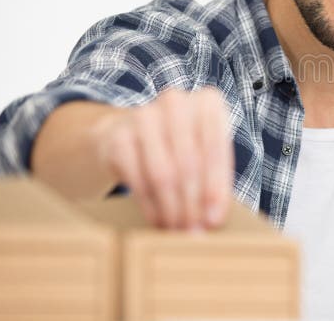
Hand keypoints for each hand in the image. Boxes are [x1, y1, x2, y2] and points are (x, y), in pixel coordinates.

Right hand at [93, 87, 233, 229]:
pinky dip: (150, 206)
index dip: (216, 188)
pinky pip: (138, 180)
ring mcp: (143, 115)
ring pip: (163, 174)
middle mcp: (176, 101)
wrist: (128, 132)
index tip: (215, 220)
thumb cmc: (180, 146)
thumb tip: (212, 221)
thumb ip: (215, 179)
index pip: (216, 148)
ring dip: (172, 209)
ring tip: (178, 230)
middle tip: (195, 232)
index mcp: (207, 101)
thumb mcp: (204, 150)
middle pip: (189, 163)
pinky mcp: (117, 136)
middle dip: (193, 204)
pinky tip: (158, 221)